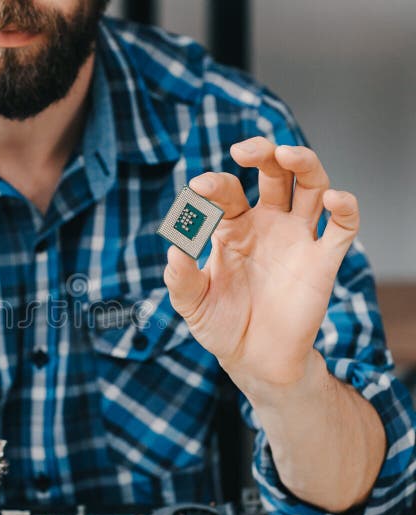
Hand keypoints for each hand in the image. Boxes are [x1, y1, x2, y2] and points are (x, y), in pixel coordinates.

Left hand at [163, 137, 358, 387]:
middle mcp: (267, 224)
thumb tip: (174, 248)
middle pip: (273, 174)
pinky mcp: (323, 260)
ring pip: (310, 186)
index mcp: (232, 228)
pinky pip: (342, 226)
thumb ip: (181, 278)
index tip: (198, 189)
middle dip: (262, 153)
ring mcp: (297, 239)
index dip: (214, 185)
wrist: (253, 360)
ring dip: (303, 163)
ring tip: (287, 153)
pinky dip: (344, 207)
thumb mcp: (192, 304)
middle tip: (244, 150)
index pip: (226, 193)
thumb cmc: (220, 325)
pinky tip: (333, 199)